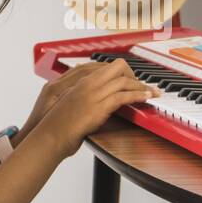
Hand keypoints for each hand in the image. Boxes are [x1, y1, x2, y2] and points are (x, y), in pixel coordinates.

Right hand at [36, 59, 159, 157]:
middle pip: (117, 66)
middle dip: (133, 74)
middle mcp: (87, 83)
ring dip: (141, 86)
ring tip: (151, 92)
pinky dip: (138, 95)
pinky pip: (124, 96)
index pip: (104, 66)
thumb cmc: (56, 125)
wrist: (50, 137)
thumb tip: (96, 99)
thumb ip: (81, 97)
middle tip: (141, 85)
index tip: (129, 79)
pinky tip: (146, 98)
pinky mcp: (99, 106)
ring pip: (124, 80)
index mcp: (77, 80)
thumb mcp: (68, 104)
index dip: (121, 71)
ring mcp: (93, 93)